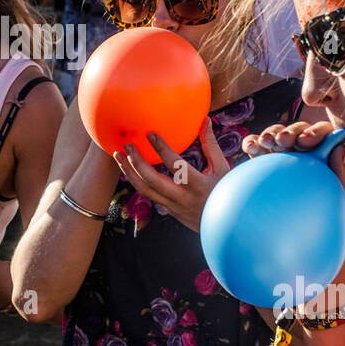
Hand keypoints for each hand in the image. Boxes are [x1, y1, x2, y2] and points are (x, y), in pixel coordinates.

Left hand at [112, 118, 229, 231]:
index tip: (150, 134)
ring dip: (129, 172)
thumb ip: (211, 145)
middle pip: (152, 181)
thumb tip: (204, 120)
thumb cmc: (226, 191)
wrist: (225, 225)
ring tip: (118, 155)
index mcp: (198, 185)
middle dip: (136, 163)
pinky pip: (148, 194)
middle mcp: (182, 198)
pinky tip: (129, 168)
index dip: (162, 149)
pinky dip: (136, 180)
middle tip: (127, 146)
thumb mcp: (222, 168)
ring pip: (145, 190)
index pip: (176, 166)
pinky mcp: (168, 210)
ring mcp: (173, 206)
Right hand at [242, 120, 344, 228]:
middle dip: (289, 131)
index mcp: (330, 155)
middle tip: (282, 141)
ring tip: (263, 142)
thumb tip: (339, 146)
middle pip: (297, 131)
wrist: (312, 243)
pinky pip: (259, 154)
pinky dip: (252, 145)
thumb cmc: (339, 222)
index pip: (323, 133)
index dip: (314, 130)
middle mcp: (308, 154)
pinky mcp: (267, 169)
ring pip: (276, 137)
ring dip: (269, 134)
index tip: (304, 142)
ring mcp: (286, 160)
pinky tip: (249, 147)